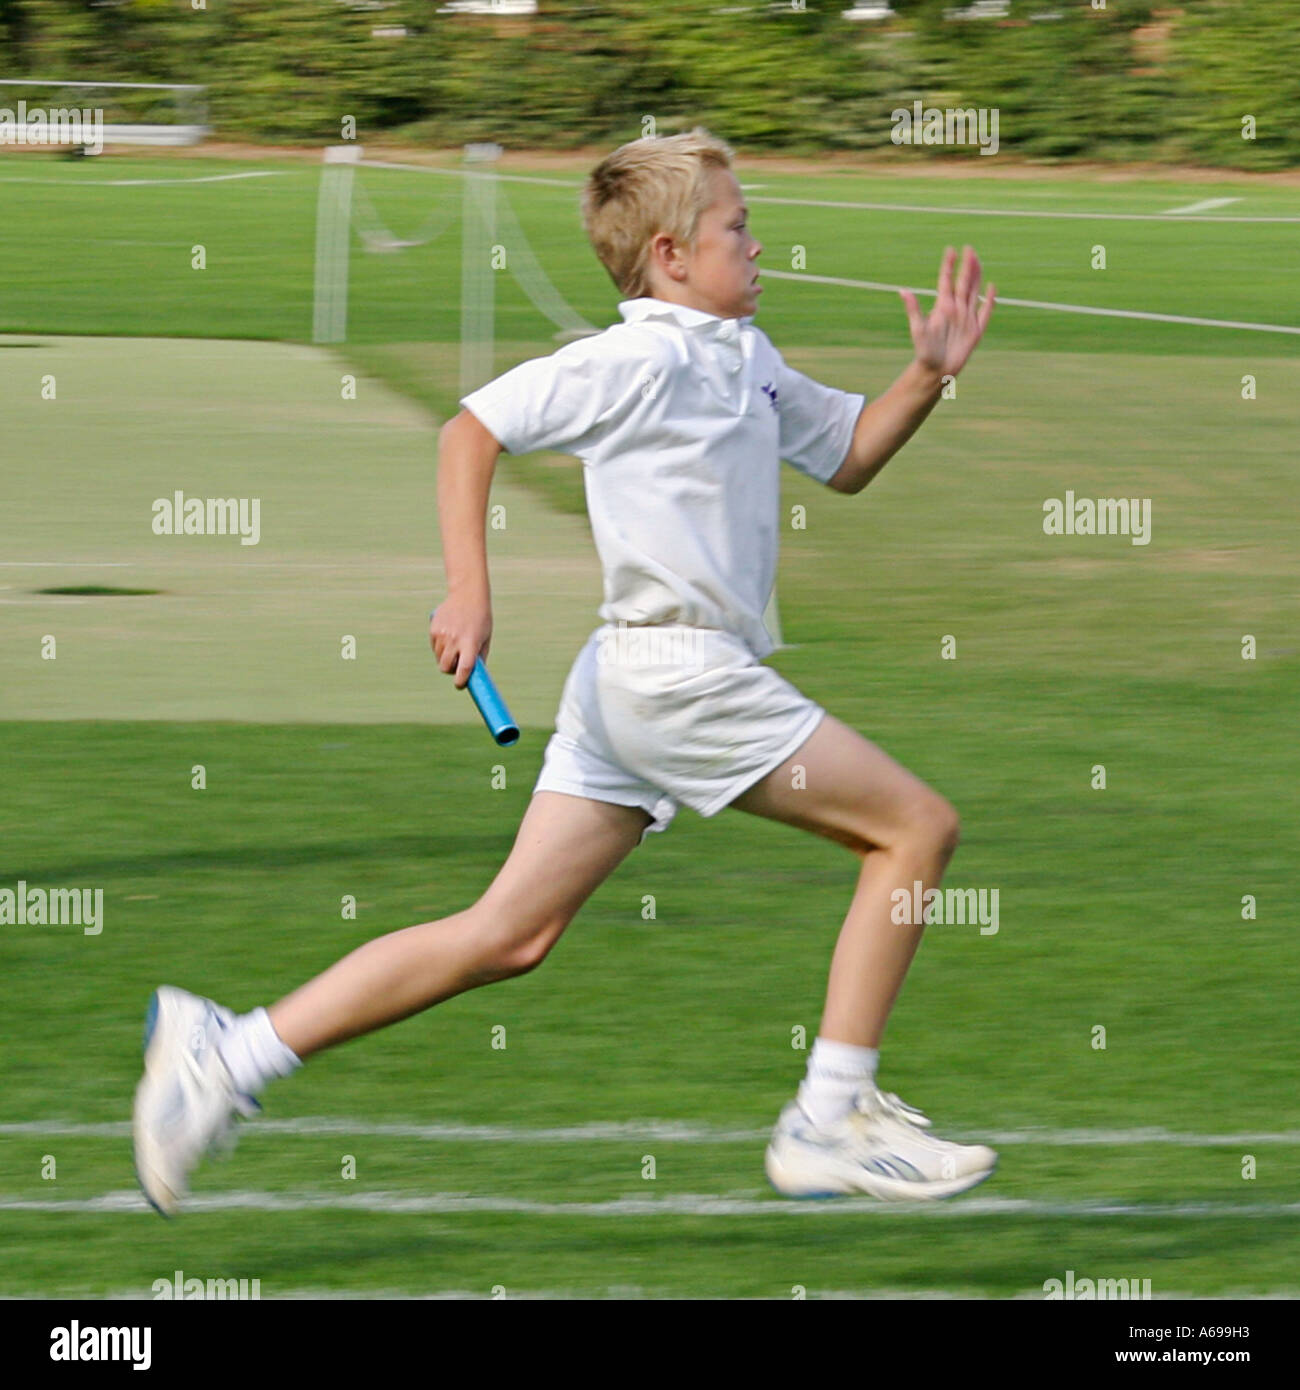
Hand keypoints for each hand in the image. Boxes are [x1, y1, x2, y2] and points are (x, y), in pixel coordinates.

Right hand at [429, 591, 491, 688]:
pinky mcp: (434, 629)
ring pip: (439, 658)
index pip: (464, 669)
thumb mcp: (485, 638)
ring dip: (446, 658)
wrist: (468, 595)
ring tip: (455, 646)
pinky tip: (449, 636)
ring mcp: (442, 634)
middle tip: (457, 666)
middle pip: (445, 667)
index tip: (459, 684)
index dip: (460, 681)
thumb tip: (474, 676)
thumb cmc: (481, 619)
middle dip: (450, 671)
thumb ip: (480, 657)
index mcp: (470, 643)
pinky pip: (434, 647)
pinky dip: (440, 647)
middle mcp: (455, 640)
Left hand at [900, 245, 995, 378]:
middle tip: (969, 249)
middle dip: (966, 266)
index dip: (949, 265)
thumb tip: (903, 291)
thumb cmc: (924, 351)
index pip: (946, 280)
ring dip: (977, 277)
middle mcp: (955, 309)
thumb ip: (914, 309)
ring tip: (978, 261)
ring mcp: (966, 318)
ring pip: (974, 292)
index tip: (951, 250)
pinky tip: (992, 288)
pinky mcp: (976, 330)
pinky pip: (985, 312)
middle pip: (963, 282)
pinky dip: (989, 300)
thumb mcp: (918, 328)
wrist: (936, 370)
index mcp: (942, 306)